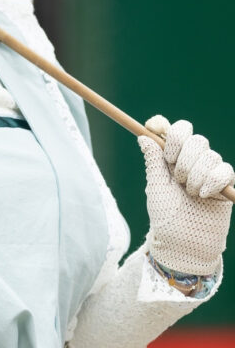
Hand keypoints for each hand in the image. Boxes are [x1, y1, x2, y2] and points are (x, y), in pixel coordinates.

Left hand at [138, 115, 233, 275]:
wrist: (184, 243)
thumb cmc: (166, 216)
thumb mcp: (155, 187)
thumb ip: (154, 161)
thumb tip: (143, 136)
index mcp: (170, 157)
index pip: (169, 129)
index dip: (161, 125)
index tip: (152, 128)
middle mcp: (190, 160)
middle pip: (192, 137)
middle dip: (182, 155)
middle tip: (177, 177)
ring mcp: (208, 170)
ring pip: (208, 153)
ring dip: (196, 173)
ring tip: (190, 193)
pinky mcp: (225, 183)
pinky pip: (224, 169)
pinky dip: (212, 180)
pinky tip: (203, 195)